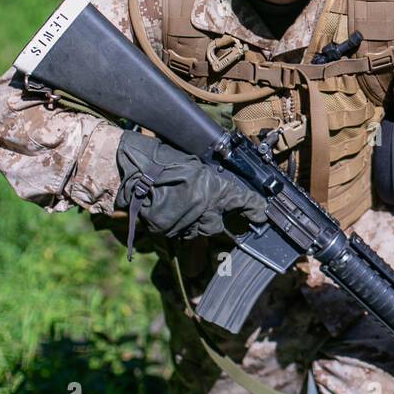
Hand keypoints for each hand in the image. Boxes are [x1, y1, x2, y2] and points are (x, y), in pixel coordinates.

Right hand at [114, 129, 267, 239]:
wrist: (132, 172)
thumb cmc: (162, 160)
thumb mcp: (195, 164)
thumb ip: (211, 179)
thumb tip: (224, 187)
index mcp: (212, 190)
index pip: (242, 201)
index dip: (254, 208)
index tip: (262, 214)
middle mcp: (202, 210)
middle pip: (218, 225)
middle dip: (218, 218)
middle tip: (211, 208)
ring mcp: (185, 223)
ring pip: (199, 230)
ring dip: (197, 223)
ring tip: (186, 207)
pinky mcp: (168, 231)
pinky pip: (181, 232)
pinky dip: (180, 225)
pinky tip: (174, 212)